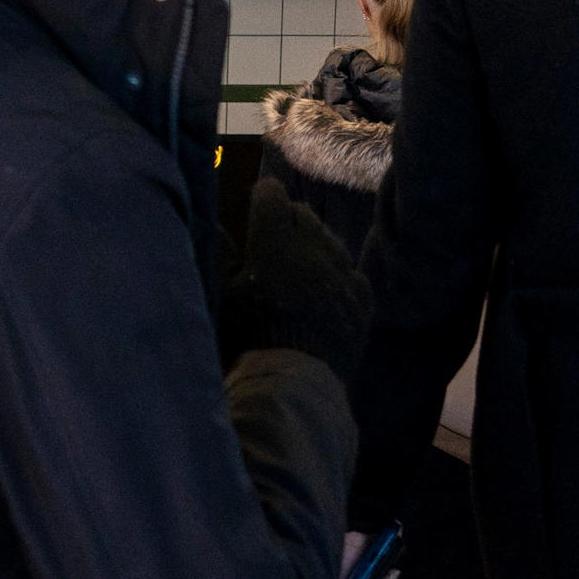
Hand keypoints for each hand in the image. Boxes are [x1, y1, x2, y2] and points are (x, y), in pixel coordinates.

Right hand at [217, 191, 369, 380]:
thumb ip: (219, 255)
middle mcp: (313, 251)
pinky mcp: (361, 302)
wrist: (292, 384)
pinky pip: (353, 274)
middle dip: (289, 216)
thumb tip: (217, 223)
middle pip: (304, 215)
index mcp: (274, 244)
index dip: (264, 195)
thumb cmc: (247, 338)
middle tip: (277, 228)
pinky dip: (340, 273)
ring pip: (331, 240)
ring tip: (302, 255)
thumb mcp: (222, 296)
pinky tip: (330, 282)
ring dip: (315, 241)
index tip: (258, 197)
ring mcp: (342, 276)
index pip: (272, 198)